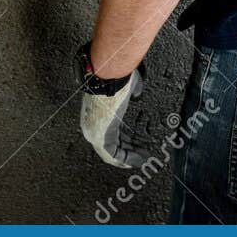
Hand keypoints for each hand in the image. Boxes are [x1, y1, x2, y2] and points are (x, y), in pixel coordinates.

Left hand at [78, 42, 148, 168]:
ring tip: (144, 159)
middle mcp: (92, 125)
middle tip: (143, 152)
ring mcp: (95, 133)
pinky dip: (125, 159)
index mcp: (96, 113)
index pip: (112, 130)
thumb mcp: (125, 85)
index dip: (126, 138)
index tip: (137, 142)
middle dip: (130, 149)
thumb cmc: (114, 76)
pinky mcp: (101, 137)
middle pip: (112, 143)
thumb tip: (138, 94)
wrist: (107, 76)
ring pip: (113, 151)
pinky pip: (113, 155)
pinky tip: (137, 160)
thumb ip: (132, 92)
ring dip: (129, 157)